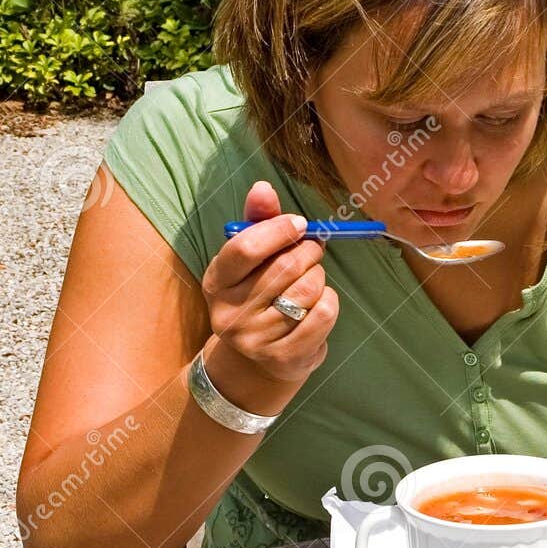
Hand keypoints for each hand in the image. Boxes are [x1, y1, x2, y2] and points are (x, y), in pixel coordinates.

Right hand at [199, 180, 338, 411]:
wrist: (258, 360)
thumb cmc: (258, 294)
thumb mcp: (251, 259)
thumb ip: (258, 221)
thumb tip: (263, 187)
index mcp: (216, 281)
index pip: (245, 247)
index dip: (279, 229)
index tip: (300, 224)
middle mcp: (229, 313)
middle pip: (284, 267)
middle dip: (309, 252)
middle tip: (314, 250)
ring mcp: (255, 340)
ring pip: (308, 290)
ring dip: (320, 277)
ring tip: (312, 280)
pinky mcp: (284, 358)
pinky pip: (324, 315)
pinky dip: (330, 300)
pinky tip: (319, 302)